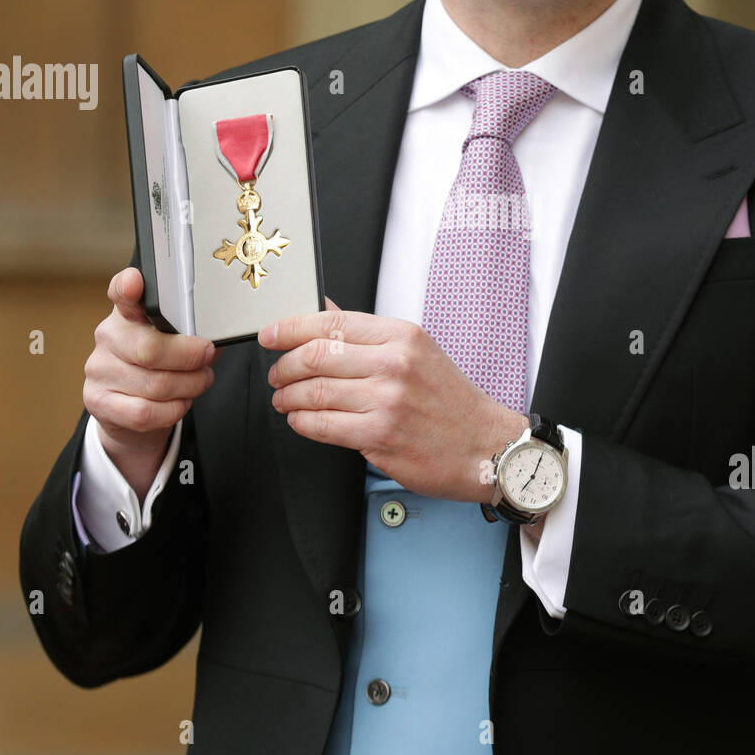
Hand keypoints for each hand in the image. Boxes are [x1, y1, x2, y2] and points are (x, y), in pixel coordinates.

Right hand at [83, 267, 216, 496]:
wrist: (130, 409)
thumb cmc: (163, 366)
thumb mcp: (178, 340)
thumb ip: (193, 329)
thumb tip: (221, 329)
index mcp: (128, 313)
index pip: (121, 293)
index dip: (127, 287)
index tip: (136, 281)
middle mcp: (108, 337)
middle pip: (150, 348)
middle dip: (191, 357)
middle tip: (207, 358)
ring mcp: (99, 370)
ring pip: (155, 384)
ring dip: (190, 386)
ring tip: (199, 381)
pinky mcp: (98, 401)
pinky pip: (144, 412)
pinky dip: (172, 410)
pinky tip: (180, 403)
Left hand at [261, 300, 528, 501]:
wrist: (484, 446)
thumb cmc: (450, 401)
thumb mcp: (416, 351)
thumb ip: (366, 333)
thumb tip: (321, 309)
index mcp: (402, 336)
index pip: (331, 322)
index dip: (290, 328)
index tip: (270, 335)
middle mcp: (395, 364)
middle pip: (315, 355)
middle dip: (283, 366)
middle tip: (276, 374)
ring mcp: (388, 401)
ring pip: (314, 392)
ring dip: (288, 397)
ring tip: (284, 399)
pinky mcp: (380, 437)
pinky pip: (323, 426)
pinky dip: (302, 422)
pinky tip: (301, 420)